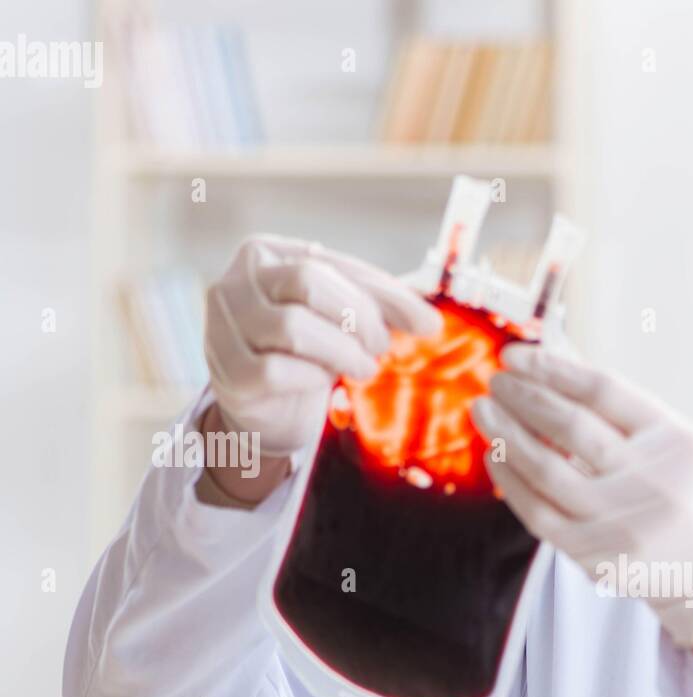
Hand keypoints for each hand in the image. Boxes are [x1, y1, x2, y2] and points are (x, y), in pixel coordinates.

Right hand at [203, 234, 441, 456]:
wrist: (263, 409)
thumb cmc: (305, 353)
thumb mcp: (338, 319)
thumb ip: (378, 308)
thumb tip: (431, 321)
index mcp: (265, 253)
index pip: (332, 263)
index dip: (385, 294)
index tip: (427, 324)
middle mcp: (236, 281)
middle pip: (308, 281)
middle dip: (359, 317)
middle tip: (381, 348)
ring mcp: (223, 325)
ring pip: (294, 327)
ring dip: (342, 352)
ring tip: (362, 368)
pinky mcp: (227, 370)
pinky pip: (276, 370)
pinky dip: (310, 378)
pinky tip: (322, 384)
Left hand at [473, 346, 692, 648]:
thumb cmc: (689, 491)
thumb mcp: (674, 440)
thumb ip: (621, 406)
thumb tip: (554, 358)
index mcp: (674, 441)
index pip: (603, 391)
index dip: (552, 368)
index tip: (515, 356)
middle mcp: (651, 480)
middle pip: (571, 426)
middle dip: (523, 397)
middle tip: (496, 381)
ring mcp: (622, 522)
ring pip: (547, 470)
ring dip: (506, 435)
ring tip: (484, 411)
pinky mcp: (596, 555)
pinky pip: (538, 514)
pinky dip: (511, 482)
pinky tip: (495, 457)